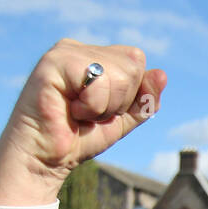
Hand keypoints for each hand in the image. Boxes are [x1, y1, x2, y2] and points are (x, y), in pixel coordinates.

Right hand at [0, 39, 166, 205]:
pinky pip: (100, 81)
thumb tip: (161, 75)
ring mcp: (65, 52)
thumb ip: (144, 99)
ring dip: (105, 106)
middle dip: (120, 101)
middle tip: (90, 113)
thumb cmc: (79, 138)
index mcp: (94, 56)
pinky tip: (70, 110)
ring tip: (79, 112)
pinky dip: (93, 106)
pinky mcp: (54, 62)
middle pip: (134, 63)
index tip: (101, 111)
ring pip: (121, 74)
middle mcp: (79, 48)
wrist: (46, 160)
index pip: (136, 61)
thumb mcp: (122, 119)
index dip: (130, 95)